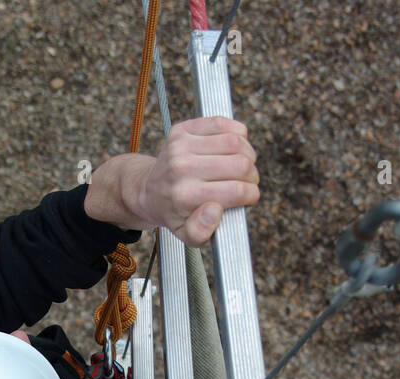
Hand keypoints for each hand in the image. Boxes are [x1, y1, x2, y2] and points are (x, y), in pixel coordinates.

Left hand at [134, 116, 259, 246]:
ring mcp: (181, 146)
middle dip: (252, 175)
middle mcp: (182, 168)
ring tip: (243, 164)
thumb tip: (215, 209)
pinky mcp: (182, 130)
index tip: (249, 196)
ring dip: (248, 154)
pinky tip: (234, 146)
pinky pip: (222, 123)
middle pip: (241, 164)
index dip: (251, 194)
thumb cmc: (174, 214)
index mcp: (186, 196)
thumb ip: (201, 232)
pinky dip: (237, 133)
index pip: (237, 190)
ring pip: (235, 141)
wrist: (148, 191)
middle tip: (248, 181)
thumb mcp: (185, 235)